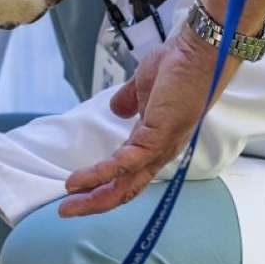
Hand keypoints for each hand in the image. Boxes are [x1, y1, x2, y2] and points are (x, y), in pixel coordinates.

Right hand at [60, 26, 227, 216]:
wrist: (199, 51)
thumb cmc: (177, 65)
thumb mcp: (143, 87)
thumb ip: (129, 100)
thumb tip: (117, 110)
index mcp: (152, 142)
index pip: (126, 175)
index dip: (102, 186)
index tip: (75, 192)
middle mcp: (158, 152)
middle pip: (124, 189)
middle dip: (93, 203)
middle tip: (65, 211)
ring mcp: (159, 148)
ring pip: (124, 184)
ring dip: (94, 196)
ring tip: (68, 203)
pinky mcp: (159, 137)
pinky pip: (127, 162)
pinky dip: (103, 173)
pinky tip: (82, 180)